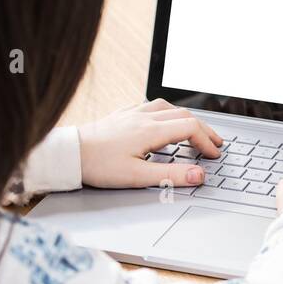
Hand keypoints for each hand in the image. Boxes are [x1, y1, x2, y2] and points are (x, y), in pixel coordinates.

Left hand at [77, 99, 222, 188]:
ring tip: (194, 129)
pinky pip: (150, 106)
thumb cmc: (98, 166)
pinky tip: (161, 119)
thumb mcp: (137, 177)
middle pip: (184, 115)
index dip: (206, 141)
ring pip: (168, 107)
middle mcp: (143, 117)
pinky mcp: (121, 115)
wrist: (68, 154)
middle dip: (203, 129)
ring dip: (186, 117)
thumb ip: (171, 176)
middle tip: (214, 142)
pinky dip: (165, 112)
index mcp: (150, 130)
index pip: (190, 128)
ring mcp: (132, 114)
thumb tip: (199, 175)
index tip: (213, 154)